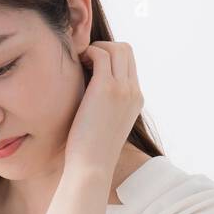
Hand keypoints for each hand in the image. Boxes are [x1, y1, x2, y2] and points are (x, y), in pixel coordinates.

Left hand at [64, 40, 143, 174]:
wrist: (92, 166)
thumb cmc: (91, 151)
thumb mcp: (105, 125)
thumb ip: (105, 107)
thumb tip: (89, 97)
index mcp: (136, 100)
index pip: (129, 63)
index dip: (110, 58)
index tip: (90, 66)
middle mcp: (134, 91)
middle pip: (126, 50)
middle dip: (104, 48)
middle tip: (85, 60)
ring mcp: (123, 88)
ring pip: (116, 48)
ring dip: (96, 48)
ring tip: (81, 61)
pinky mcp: (107, 88)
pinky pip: (102, 54)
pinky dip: (89, 52)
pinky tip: (77, 64)